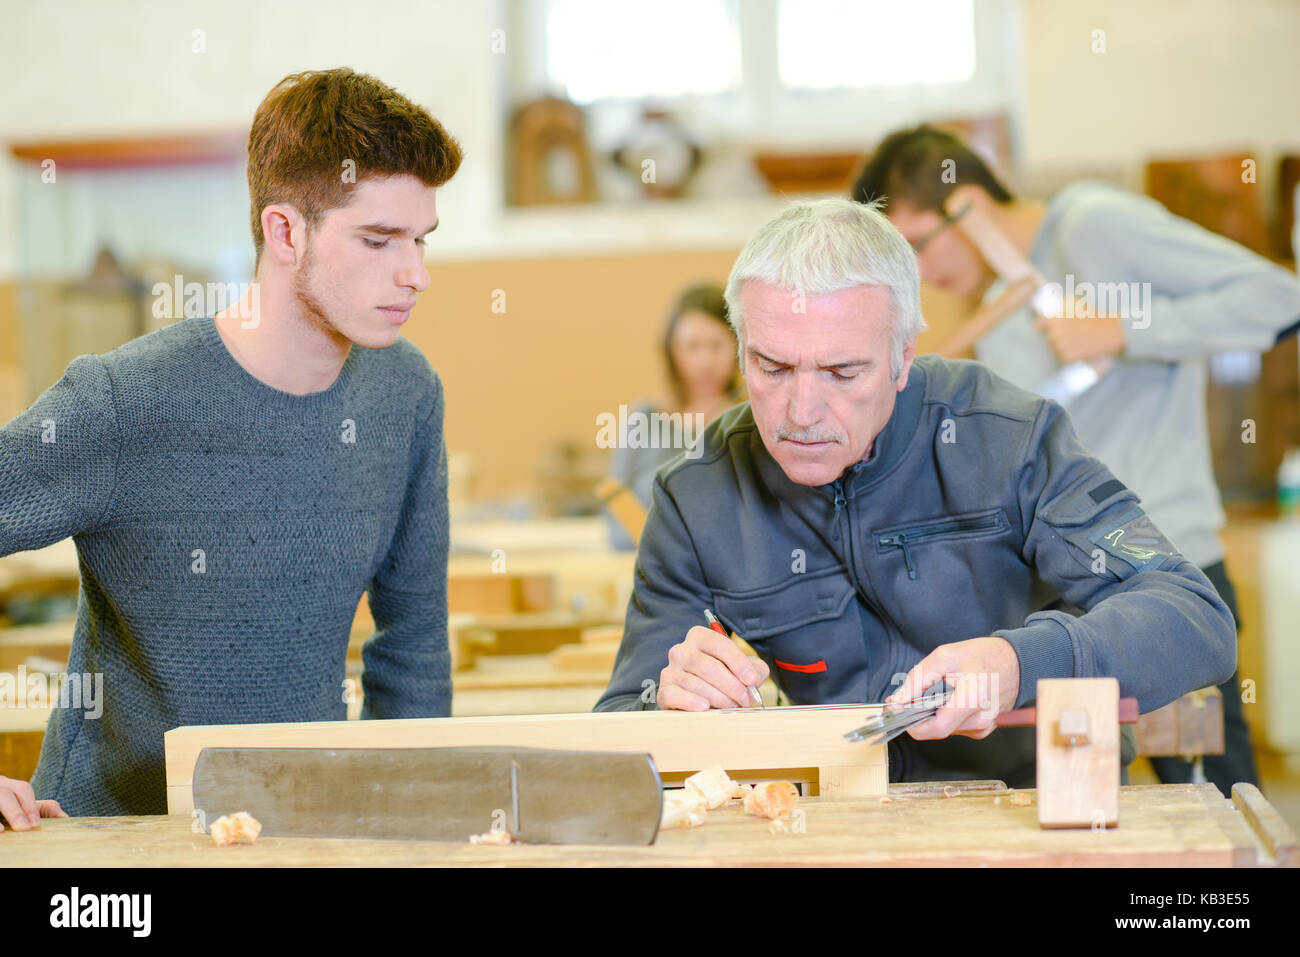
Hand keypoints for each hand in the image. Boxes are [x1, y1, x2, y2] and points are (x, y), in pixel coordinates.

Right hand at [0, 775, 65, 831]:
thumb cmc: (7, 807)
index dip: (29, 806)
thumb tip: (64, 817)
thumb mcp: (23, 805)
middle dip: (16, 811)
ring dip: (6, 813)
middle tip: (26, 828)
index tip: (35, 825)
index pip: (22, 789)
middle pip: (6, 794)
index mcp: (8, 785)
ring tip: (4, 831)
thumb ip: (42, 808)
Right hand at [657, 626, 770, 710]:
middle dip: (731, 685)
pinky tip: (704, 707)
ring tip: (731, 707)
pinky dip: (691, 701)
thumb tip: (753, 679)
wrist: (699, 703)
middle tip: (745, 700)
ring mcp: (670, 671)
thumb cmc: (723, 682)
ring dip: (718, 698)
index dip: (738, 662)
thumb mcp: (743, 671)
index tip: (751, 680)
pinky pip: (675, 694)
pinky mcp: (663, 691)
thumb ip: (754, 670)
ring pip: (695, 683)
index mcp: (700, 638)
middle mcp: (681, 650)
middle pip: (708, 666)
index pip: (720, 644)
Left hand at [885, 637, 1019, 739]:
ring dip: (933, 715)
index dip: (912, 723)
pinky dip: (946, 716)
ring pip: (945, 730)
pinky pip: (955, 728)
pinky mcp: (983, 729)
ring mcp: (984, 727)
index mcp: (972, 700)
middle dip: (920, 716)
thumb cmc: (983, 655)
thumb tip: (897, 701)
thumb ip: (918, 679)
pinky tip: (951, 699)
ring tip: (938, 692)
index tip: (898, 710)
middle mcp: (980, 719)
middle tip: (913, 696)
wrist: (1017, 661)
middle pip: (937, 730)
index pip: (935, 728)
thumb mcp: (945, 656)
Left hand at [1034, 312, 1124, 363]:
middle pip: (1049, 337)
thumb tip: (1048, 309)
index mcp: (1055, 318)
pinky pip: (1063, 356)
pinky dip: (1071, 354)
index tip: (1044, 328)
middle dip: (1058, 336)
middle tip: (1072, 333)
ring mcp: (1061, 345)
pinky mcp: (1068, 356)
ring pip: (1056, 348)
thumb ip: (1059, 306)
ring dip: (1064, 345)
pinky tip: (1081, 348)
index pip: (1039, 324)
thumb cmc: (1095, 315)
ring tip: (1079, 340)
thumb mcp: (1075, 303)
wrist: (1112, 331)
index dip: (1042, 326)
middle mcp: (1056, 331)